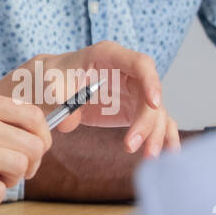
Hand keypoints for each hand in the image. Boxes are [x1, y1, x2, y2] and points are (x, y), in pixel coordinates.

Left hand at [0, 40, 179, 157]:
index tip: (153, 103)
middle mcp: (127, 72)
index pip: (140, 63)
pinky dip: (162, 137)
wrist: (48, 87)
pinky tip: (167, 153)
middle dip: (148, 121)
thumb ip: (58, 100)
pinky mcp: (133, 109)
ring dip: (155, 134)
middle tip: (133, 147)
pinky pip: (155, 122)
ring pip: (156, 112)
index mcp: (108, 56)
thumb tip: (69, 122)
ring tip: (147, 158)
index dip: (151, 81)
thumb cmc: (50, 79)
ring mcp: (133, 91)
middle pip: (150, 94)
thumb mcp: (48, 85)